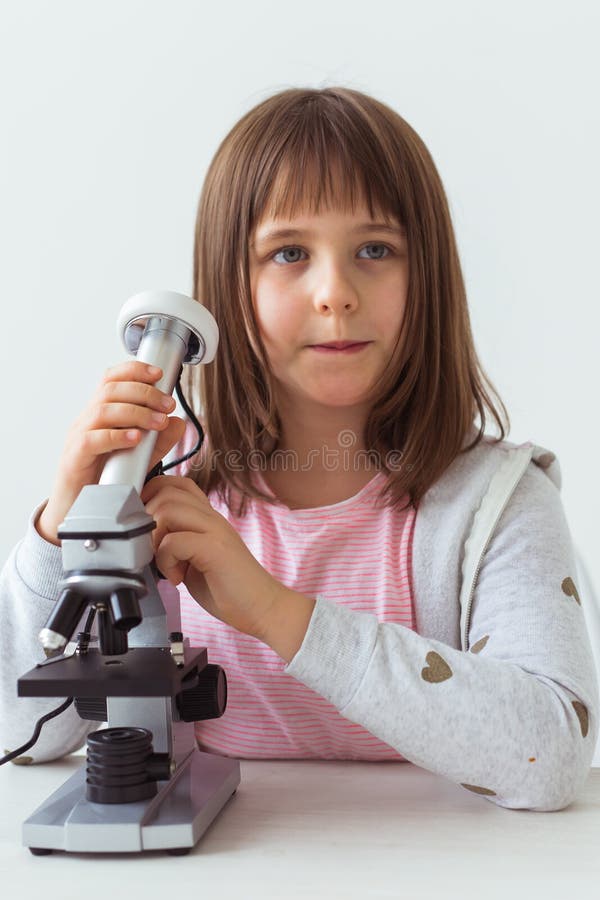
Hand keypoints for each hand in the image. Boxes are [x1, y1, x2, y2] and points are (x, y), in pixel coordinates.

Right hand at [37, 361, 185, 544]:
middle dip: (144, 393)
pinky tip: (135, 439)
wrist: (78, 509)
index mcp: (100, 413)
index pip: (112, 379)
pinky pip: (92, 439)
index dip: (134, 371)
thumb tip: (179, 422)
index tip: (159, 374)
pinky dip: (117, 435)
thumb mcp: (139, 456)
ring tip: (158, 422)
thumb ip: (159, 440)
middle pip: (111, 389)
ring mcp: (78, 437)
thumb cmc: (105, 478)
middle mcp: (87, 420)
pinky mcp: (75, 457)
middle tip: (168, 405)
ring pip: (104, 410)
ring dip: (136, 412)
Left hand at [140, 475, 284, 640]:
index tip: (143, 523)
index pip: (176, 483)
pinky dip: (165, 561)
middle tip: (151, 549)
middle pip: (166, 492)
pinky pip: (174, 541)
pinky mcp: (215, 549)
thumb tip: (141, 540)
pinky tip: (176, 578)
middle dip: (146, 520)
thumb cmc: (228, 587)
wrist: (262, 607)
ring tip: (164, 564)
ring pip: (168, 510)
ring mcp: (215, 531)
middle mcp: (212, 517)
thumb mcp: (195, 558)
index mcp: (207, 517)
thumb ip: (175, 542)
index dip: (152, 495)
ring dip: (154, 539)